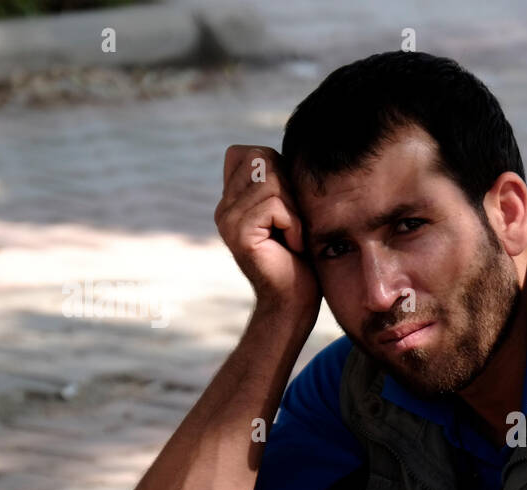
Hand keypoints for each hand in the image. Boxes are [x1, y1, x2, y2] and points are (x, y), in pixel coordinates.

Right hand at [215, 145, 320, 317]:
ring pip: (272, 182)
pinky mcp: (239, 232)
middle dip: (289, 187)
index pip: (249, 152)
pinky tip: (293, 246)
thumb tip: (289, 148)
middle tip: (293, 222)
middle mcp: (224, 207)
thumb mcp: (292, 211)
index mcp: (233, 199)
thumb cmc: (301, 260)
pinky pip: (276, 205)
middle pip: (262, 159)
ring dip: (294, 210)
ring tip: (293, 236)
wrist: (294, 303)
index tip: (288, 208)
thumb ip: (279, 182)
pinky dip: (295, 225)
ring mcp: (227, 219)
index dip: (278, 169)